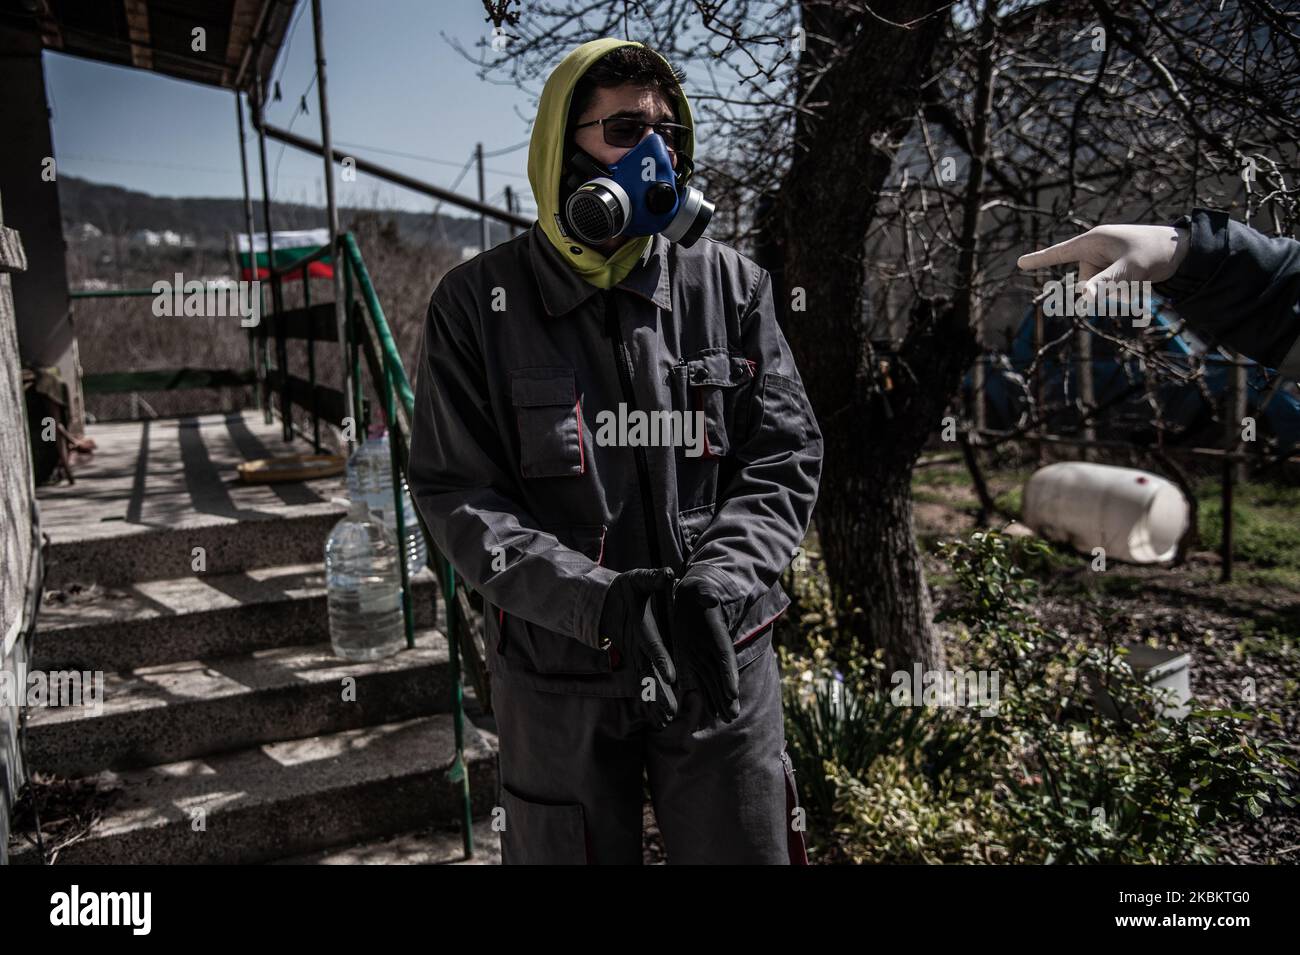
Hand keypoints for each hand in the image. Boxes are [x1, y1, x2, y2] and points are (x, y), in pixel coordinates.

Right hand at [597, 568, 677, 726]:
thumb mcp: (637, 579)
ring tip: (666, 721)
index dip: (661, 660)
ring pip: (646, 683)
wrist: (603, 603)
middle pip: (649, 673)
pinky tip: (658, 720)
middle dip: (660, 692)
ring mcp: (634, 657)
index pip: (652, 647)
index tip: (671, 676)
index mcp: (640, 629)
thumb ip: (653, 578)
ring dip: (655, 701)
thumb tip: (668, 573)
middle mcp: (637, 648)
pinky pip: (643, 684)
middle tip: (672, 712)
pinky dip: (649, 701)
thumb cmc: (624, 590)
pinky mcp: (635, 662)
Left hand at [672, 572, 739, 722]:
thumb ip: (707, 595)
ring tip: (727, 718)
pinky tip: (710, 709)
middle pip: (721, 676)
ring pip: (712, 681)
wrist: (694, 593)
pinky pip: (698, 678)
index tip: (733, 692)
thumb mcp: (702, 589)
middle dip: (726, 696)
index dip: (729, 674)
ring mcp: (702, 655)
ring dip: (719, 700)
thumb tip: (711, 598)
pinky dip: (704, 693)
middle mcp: (711, 648)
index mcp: (716, 633)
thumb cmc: (700, 589)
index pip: (724, 656)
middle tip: (733, 716)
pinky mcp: (690, 657)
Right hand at [1017, 223, 1190, 303]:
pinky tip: (1138, 284)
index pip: (1059, 252)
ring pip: (1096, 288)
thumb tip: (1081, 298)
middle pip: (1084, 280)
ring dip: (1115, 291)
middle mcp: (1095, 250)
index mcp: (1092, 241)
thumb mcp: (1127, 270)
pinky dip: (1119, 291)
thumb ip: (1103, 284)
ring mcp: (1104, 261)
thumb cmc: (1153, 253)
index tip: (1019, 263)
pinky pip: (1106, 288)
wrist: (1181, 253)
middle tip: (1129, 284)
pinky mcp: (1113, 270)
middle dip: (1102, 288)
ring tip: (1138, 282)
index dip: (1038, 260)